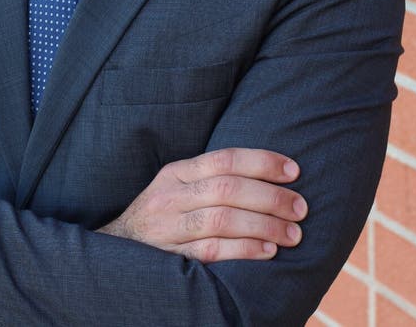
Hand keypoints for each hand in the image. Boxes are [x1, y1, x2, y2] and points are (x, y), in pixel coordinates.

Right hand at [98, 148, 306, 262]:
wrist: (114, 252)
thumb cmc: (160, 218)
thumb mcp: (176, 189)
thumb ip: (210, 180)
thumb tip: (266, 175)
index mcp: (176, 172)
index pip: (224, 158)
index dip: (262, 162)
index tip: (294, 170)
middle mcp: (171, 195)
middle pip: (228, 188)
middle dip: (270, 196)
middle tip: (301, 207)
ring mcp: (167, 227)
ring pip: (222, 219)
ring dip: (263, 225)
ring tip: (292, 233)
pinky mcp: (169, 257)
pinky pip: (211, 251)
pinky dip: (243, 250)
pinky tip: (267, 252)